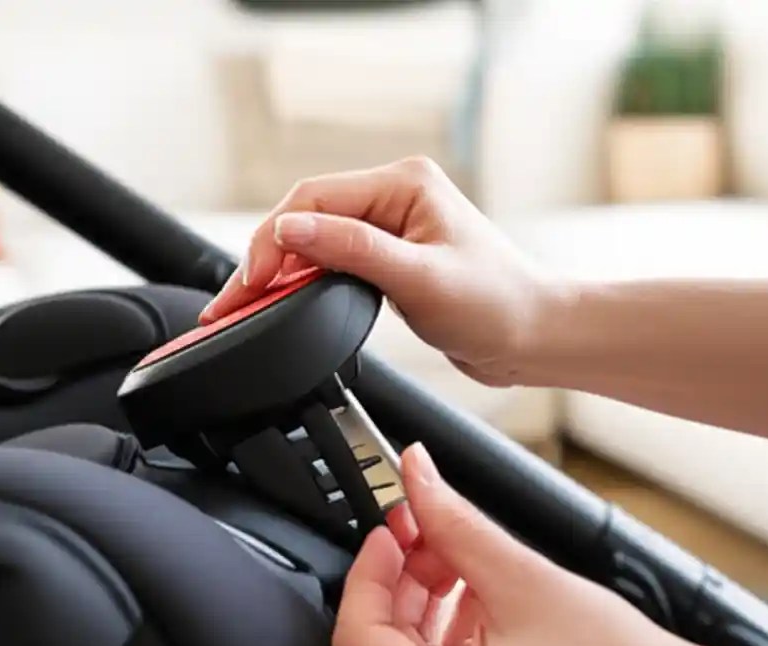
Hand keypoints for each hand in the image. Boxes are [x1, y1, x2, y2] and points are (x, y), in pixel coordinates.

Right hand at [200, 157, 568, 385]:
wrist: (534, 340)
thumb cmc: (497, 304)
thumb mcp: (420, 277)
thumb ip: (352, 250)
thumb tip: (290, 231)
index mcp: (403, 184)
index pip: (314, 199)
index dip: (274, 239)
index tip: (253, 279)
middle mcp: (392, 198)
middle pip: (305, 219)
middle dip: (264, 259)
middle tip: (233, 301)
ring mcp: (388, 228)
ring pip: (311, 243)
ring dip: (278, 274)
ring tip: (243, 305)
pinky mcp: (386, 259)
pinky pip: (328, 263)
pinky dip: (300, 284)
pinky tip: (278, 301)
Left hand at [332, 443, 701, 645]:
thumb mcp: (524, 582)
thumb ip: (458, 524)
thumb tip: (416, 475)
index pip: (358, 635)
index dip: (368, 570)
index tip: (389, 528)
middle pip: (380, 642)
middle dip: (400, 575)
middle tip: (422, 524)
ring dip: (423, 595)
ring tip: (456, 552)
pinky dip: (446, 626)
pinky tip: (474, 590)